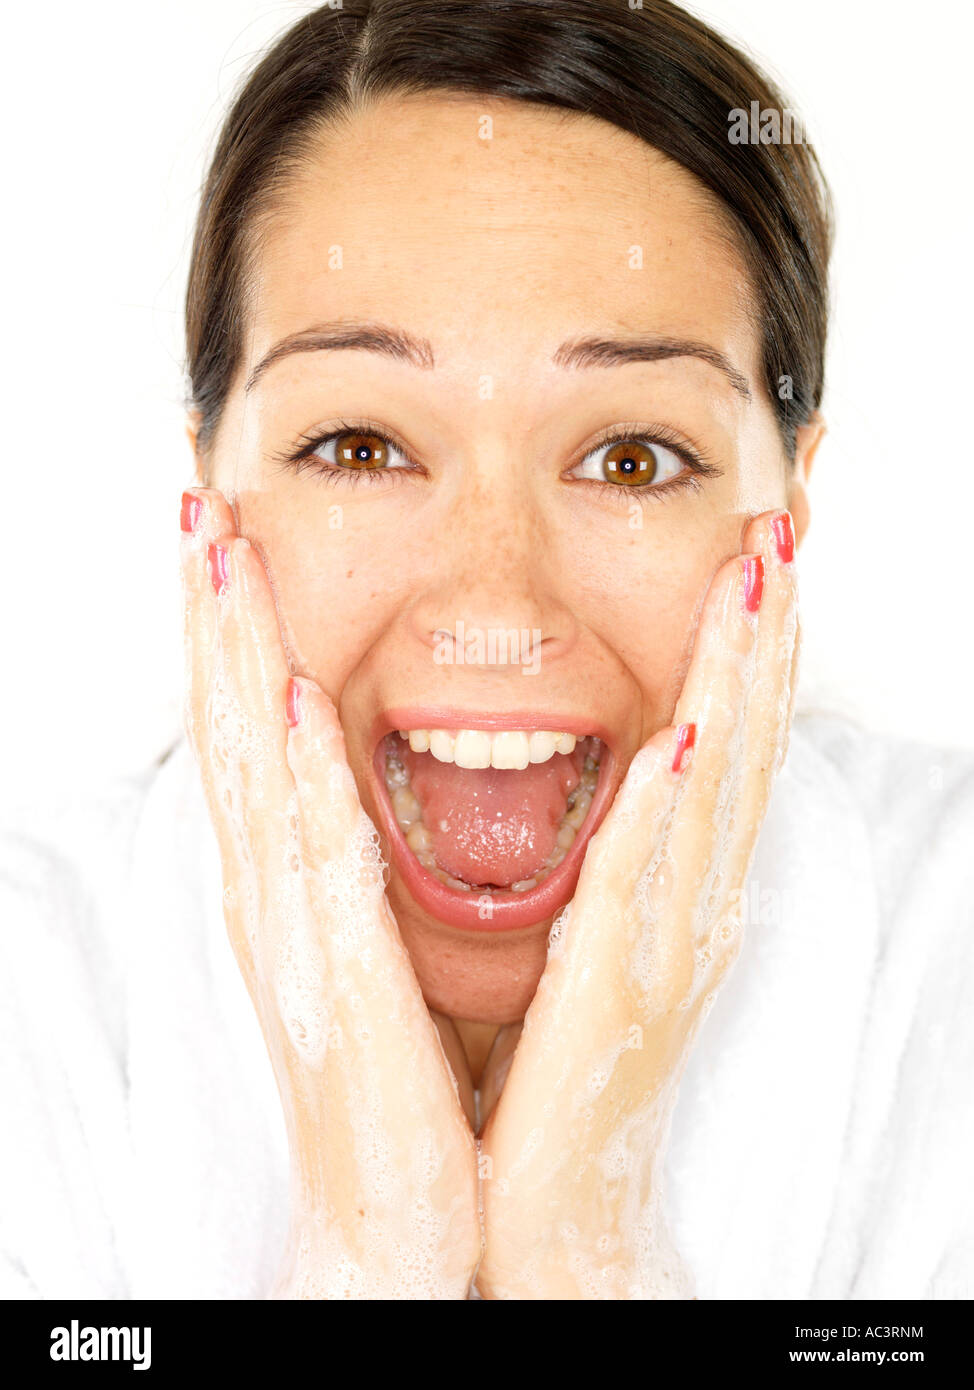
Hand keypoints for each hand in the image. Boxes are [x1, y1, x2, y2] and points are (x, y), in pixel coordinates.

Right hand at [179, 488, 480, 1298]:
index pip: (251, 737)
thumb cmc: (400, 1072)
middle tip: (198, 509)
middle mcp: (274, 895)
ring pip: (251, 772)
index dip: (228, 638)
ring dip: (234, 660)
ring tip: (221, 556)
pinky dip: (293, 779)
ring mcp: (290, 935)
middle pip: (229, 733)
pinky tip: (285, 701)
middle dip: (212, 619)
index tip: (223, 538)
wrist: (402, 1210)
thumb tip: (371, 780)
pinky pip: (313, 862)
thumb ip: (365, 864)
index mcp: (294, 883)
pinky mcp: (333, 982)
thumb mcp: (378, 946)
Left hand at [476, 509, 798, 1298]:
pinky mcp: (618, 987)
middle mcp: (698, 905)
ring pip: (716, 791)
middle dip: (764, 640)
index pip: (733, 748)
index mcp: (687, 891)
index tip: (758, 565)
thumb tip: (618, 780)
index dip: (754, 655)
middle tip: (779, 538)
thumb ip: (617, 866)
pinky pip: (646, 879)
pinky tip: (683, 739)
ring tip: (754, 589)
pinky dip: (672, 806)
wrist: (554, 1198)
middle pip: (747, 748)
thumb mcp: (600, 940)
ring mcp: (670, 944)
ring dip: (738, 685)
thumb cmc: (562, 1062)